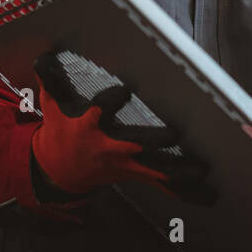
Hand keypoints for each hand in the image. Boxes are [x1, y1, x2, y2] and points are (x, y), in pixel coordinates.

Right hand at [29, 50, 217, 204]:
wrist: (60, 171)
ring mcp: (125, 164)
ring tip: (200, 171)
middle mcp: (109, 147)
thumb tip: (44, 56)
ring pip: (154, 168)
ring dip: (178, 171)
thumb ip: (53, 80)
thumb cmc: (61, 131)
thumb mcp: (54, 105)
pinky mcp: (136, 173)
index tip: (123, 91)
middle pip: (134, 144)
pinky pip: (161, 183)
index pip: (99, 112)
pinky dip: (183, 190)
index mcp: (88, 127)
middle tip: (174, 134)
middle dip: (154, 140)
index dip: (110, 101)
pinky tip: (207, 195)